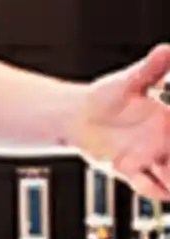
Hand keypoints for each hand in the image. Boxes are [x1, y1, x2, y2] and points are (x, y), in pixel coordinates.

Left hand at [74, 44, 169, 197]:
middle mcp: (165, 142)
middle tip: (167, 158)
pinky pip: (149, 187)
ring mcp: (150, 159)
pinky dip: (153, 189)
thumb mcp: (129, 81)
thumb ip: (150, 69)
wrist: (77, 117)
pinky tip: (147, 184)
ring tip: (162, 174)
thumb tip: (167, 49)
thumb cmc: (106, 97)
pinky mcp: (131, 172)